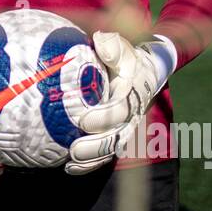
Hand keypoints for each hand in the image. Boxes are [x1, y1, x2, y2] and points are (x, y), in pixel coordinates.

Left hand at [65, 31, 167, 175]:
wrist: (143, 70)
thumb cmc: (123, 56)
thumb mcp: (121, 46)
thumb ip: (114, 45)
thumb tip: (100, 42)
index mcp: (134, 91)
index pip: (121, 108)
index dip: (104, 117)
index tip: (83, 120)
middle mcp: (133, 113)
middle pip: (117, 135)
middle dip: (96, 146)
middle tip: (74, 150)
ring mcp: (127, 128)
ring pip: (112, 149)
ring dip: (92, 159)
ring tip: (71, 161)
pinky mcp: (118, 137)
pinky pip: (105, 155)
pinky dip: (89, 165)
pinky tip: (68, 168)